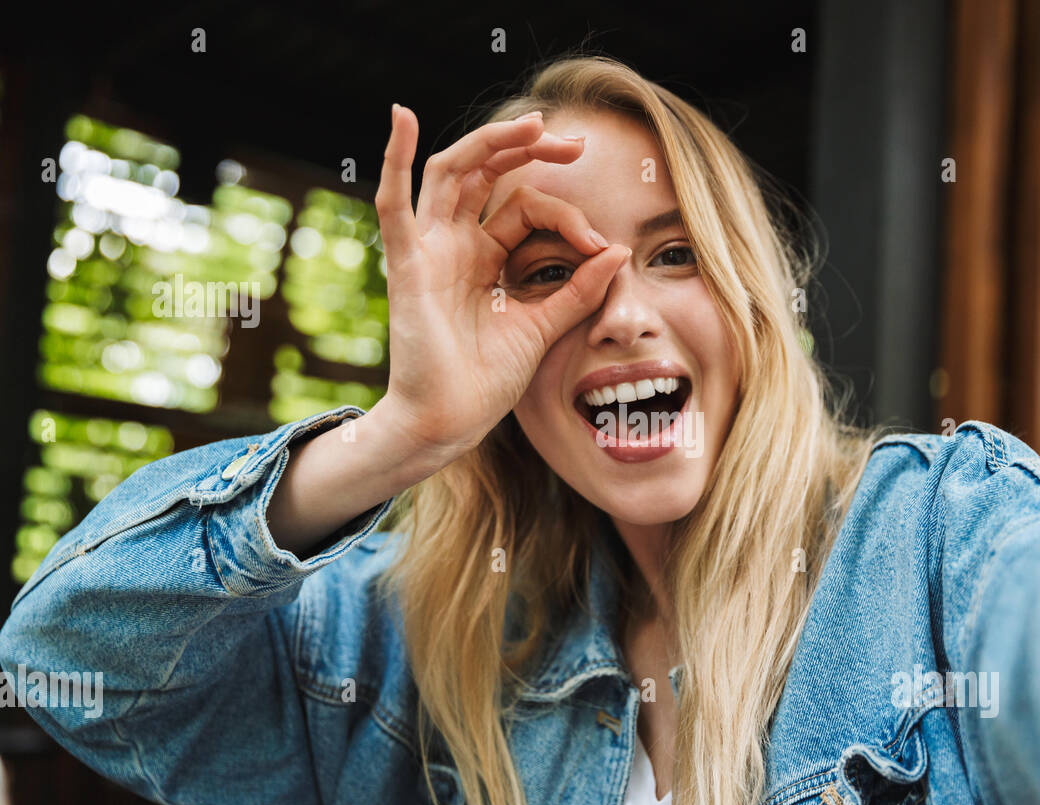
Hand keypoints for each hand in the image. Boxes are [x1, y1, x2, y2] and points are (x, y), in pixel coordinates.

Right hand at [372, 104, 630, 463]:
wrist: (449, 424)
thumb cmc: (486, 382)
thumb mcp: (544, 326)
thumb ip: (579, 289)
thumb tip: (620, 251)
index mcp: (484, 257)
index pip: (524, 207)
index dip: (566, 215)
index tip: (601, 242)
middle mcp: (454, 245)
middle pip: (487, 174)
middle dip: (529, 150)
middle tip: (575, 144)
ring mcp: (428, 251)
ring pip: (451, 174)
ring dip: (489, 143)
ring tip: (533, 125)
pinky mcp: (408, 267)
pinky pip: (393, 205)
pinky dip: (393, 159)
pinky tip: (401, 117)